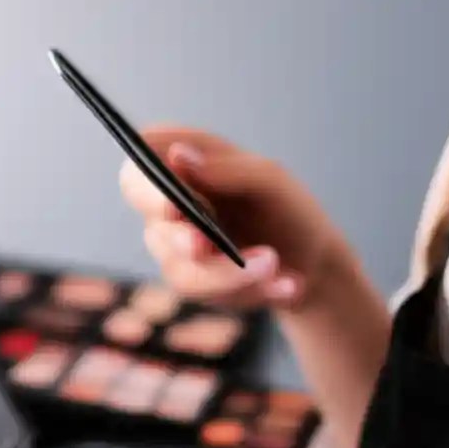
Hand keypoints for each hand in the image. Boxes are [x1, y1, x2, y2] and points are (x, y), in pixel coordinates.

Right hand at [120, 125, 343, 310]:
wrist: (310, 260)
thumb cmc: (286, 207)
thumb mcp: (270, 180)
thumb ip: (226, 168)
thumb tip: (178, 155)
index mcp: (182, 165)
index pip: (138, 168)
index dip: (145, 184)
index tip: (171, 199)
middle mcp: (169, 204)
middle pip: (153, 222)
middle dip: (180, 236)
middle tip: (201, 245)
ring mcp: (177, 246)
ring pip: (181, 268)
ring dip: (230, 272)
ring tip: (274, 263)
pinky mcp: (194, 281)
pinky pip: (207, 293)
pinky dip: (251, 289)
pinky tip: (287, 284)